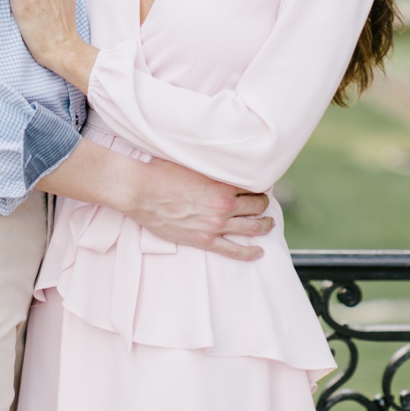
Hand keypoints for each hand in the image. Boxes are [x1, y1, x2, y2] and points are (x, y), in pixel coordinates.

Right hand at [127, 157, 272, 258]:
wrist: (141, 193)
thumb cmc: (161, 173)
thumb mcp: (190, 162)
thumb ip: (209, 164)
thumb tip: (217, 158)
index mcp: (222, 184)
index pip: (252, 185)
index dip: (259, 185)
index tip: (259, 185)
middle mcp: (224, 205)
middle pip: (256, 206)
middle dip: (263, 204)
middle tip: (264, 203)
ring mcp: (216, 225)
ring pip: (252, 228)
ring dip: (264, 225)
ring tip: (268, 223)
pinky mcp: (205, 240)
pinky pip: (234, 250)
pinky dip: (250, 252)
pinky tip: (259, 251)